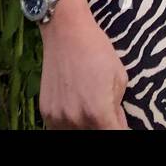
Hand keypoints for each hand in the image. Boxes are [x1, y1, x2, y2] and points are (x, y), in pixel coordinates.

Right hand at [39, 4, 130, 129]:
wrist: (65, 30)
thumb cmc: (97, 50)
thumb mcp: (119, 77)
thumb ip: (118, 108)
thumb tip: (116, 123)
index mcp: (98, 114)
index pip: (113, 135)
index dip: (119, 130)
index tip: (119, 124)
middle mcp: (76, 120)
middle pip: (94, 135)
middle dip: (103, 125)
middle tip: (106, 112)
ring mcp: (58, 117)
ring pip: (76, 132)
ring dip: (86, 125)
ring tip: (88, 106)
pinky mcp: (45, 111)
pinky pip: (60, 126)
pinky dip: (70, 121)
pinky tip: (74, 104)